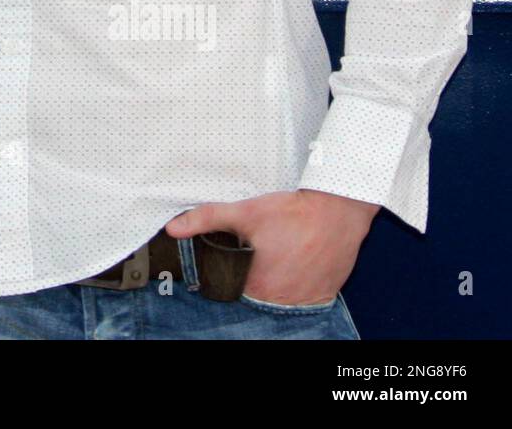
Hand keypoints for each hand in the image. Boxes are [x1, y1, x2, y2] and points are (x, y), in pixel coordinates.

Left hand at [165, 189, 378, 305]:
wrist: (337, 210)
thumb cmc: (292, 213)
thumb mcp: (244, 213)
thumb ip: (206, 219)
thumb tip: (174, 228)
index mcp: (257, 286)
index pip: (233, 287)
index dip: (231, 270)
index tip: (238, 255)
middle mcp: (282, 300)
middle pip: (256, 292)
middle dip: (253, 273)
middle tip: (261, 250)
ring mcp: (305, 300)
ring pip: (279, 293)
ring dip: (275, 278)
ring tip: (279, 253)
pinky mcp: (325, 295)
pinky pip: (303, 295)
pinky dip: (297, 281)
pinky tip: (296, 260)